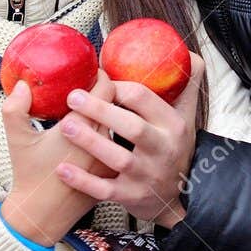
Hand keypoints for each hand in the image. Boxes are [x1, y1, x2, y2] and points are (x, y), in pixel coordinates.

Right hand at [0, 73, 116, 244]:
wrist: (42, 215)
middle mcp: (100, 141)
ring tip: (104, 105)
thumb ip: (14, 108)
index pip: (105, 90)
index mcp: (79, 128)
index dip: (101, 77)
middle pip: (118, 105)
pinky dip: (117, 135)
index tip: (94, 72)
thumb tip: (23, 84)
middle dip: (110, 92)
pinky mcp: (113, 172)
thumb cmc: (29, 175)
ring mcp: (110, 158)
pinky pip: (122, 145)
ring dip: (116, 113)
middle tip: (100, 85)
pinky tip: (106, 130)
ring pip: (124, 125)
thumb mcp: (17, 139)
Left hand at [55, 51, 203, 226]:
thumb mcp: (187, 116)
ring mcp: (147, 176)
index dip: (118, 87)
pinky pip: (105, 189)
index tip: (97, 81)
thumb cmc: (173, 147)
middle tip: (72, 96)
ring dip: (90, 142)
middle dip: (101, 110)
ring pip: (118, 158)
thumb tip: (188, 52)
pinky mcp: (132, 197)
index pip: (145, 99)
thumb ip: (187, 84)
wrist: (179, 198)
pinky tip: (62, 169)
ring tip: (65, 125)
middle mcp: (162, 150)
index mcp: (173, 125)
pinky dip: (83, 181)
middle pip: (132, 127)